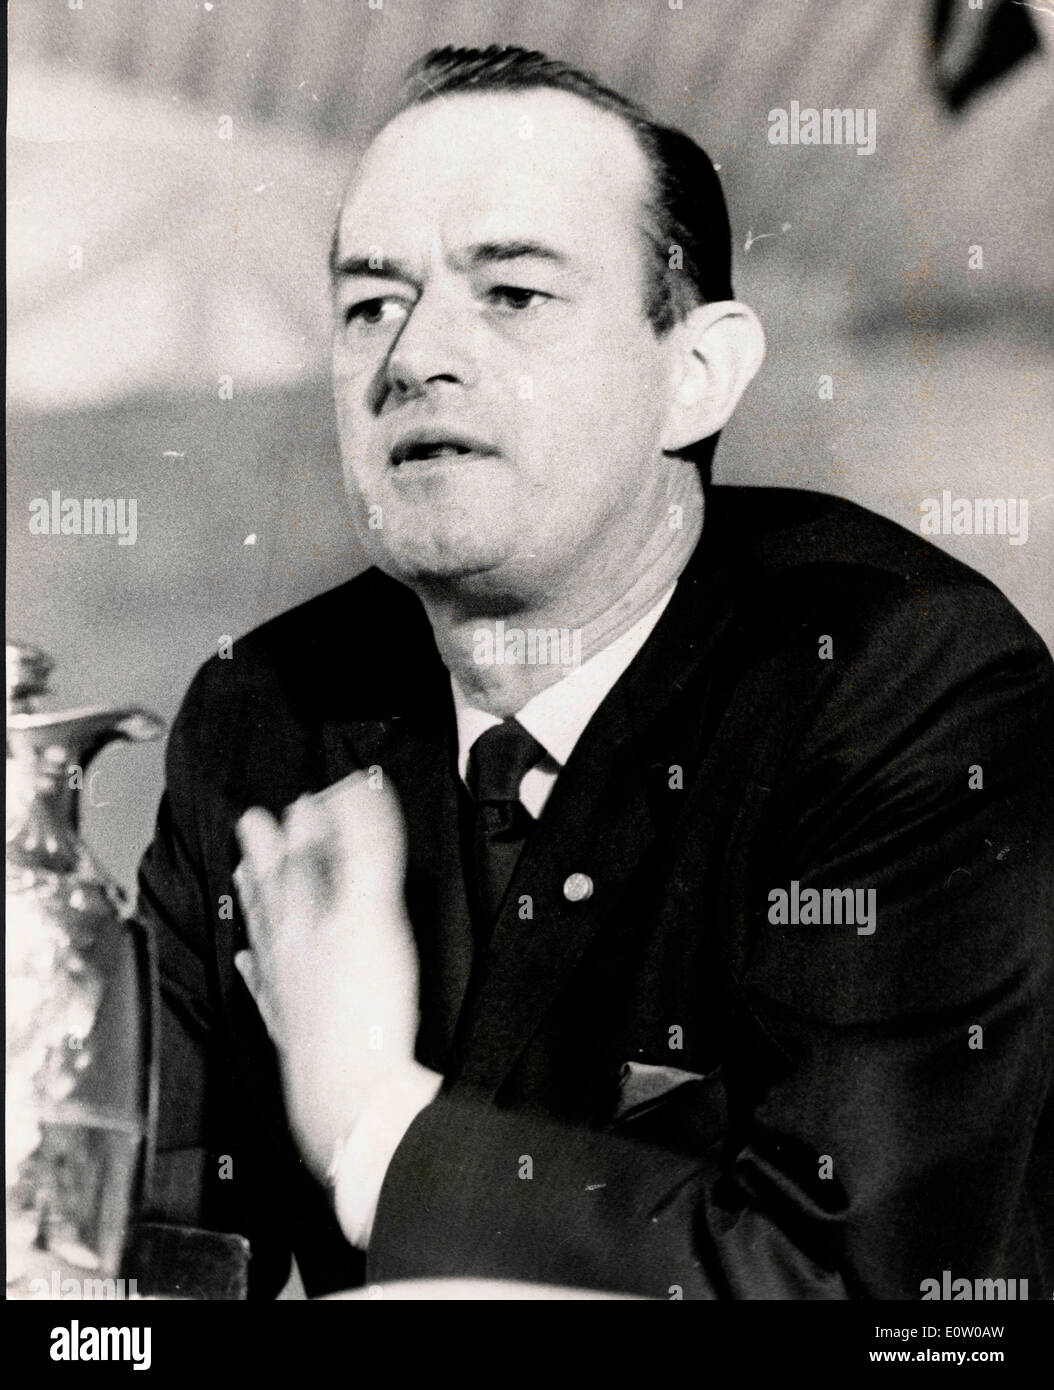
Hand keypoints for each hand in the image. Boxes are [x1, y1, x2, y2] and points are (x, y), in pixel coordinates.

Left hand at [233, 771, 420, 1178]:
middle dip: (267, 857)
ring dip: (256, 905)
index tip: (307, 798)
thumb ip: (366, 850)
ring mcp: (286, 994)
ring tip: (243, 881)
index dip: (306, 827)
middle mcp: (287, 953)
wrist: (352, 1101)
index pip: (300, 861)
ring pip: (264, 937)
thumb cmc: (364, 1013)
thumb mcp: (373, 914)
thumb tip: (357, 794)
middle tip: (253, 825)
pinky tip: (248, 965)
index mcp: (306, 922)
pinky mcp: (294, 1032)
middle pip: (272, 894)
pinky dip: (255, 972)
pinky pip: (264, 992)